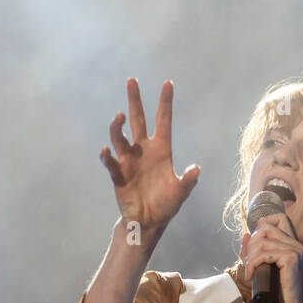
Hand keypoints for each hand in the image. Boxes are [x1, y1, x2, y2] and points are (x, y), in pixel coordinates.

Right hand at [99, 78, 199, 233]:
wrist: (147, 222)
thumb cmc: (166, 206)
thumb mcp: (180, 193)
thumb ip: (188, 181)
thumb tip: (196, 168)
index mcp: (162, 150)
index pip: (163, 121)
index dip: (165, 103)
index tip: (167, 83)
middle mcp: (144, 150)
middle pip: (138, 120)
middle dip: (135, 100)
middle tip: (132, 80)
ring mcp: (129, 160)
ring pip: (120, 136)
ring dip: (118, 126)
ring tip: (119, 117)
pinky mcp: (118, 173)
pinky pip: (110, 161)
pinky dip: (107, 156)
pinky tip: (106, 151)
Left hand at [240, 212, 302, 302]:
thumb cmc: (275, 292)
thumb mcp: (261, 267)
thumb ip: (253, 250)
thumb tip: (246, 234)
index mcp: (293, 245)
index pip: (280, 218)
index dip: (263, 223)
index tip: (254, 242)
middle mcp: (297, 244)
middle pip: (266, 228)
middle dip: (251, 244)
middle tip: (248, 262)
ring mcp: (295, 250)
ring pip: (262, 242)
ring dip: (250, 257)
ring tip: (249, 271)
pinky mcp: (291, 259)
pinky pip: (264, 254)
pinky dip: (252, 264)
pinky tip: (251, 276)